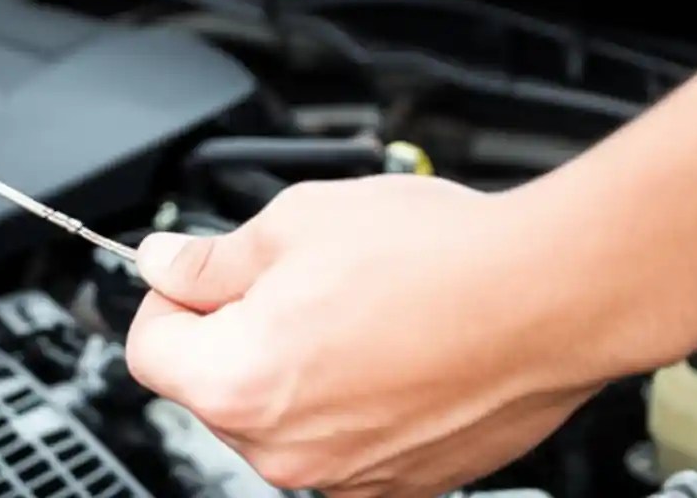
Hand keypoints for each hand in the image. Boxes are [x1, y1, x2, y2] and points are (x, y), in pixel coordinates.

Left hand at [125, 174, 638, 497]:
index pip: (146, 350)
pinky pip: (337, 438)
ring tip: (352, 309)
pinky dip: (345, 397)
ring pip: (275, 414)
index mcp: (236, 382)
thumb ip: (209, 260)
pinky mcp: (399, 483)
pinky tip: (387, 346)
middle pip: (211, 387)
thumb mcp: (291, 225)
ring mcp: (344, 475)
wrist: (549, 296)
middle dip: (231, 331)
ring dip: (290, 365)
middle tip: (290, 280)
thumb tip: (164, 265)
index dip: (166, 300)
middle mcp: (283, 450)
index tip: (195, 276)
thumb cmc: (432, 258)